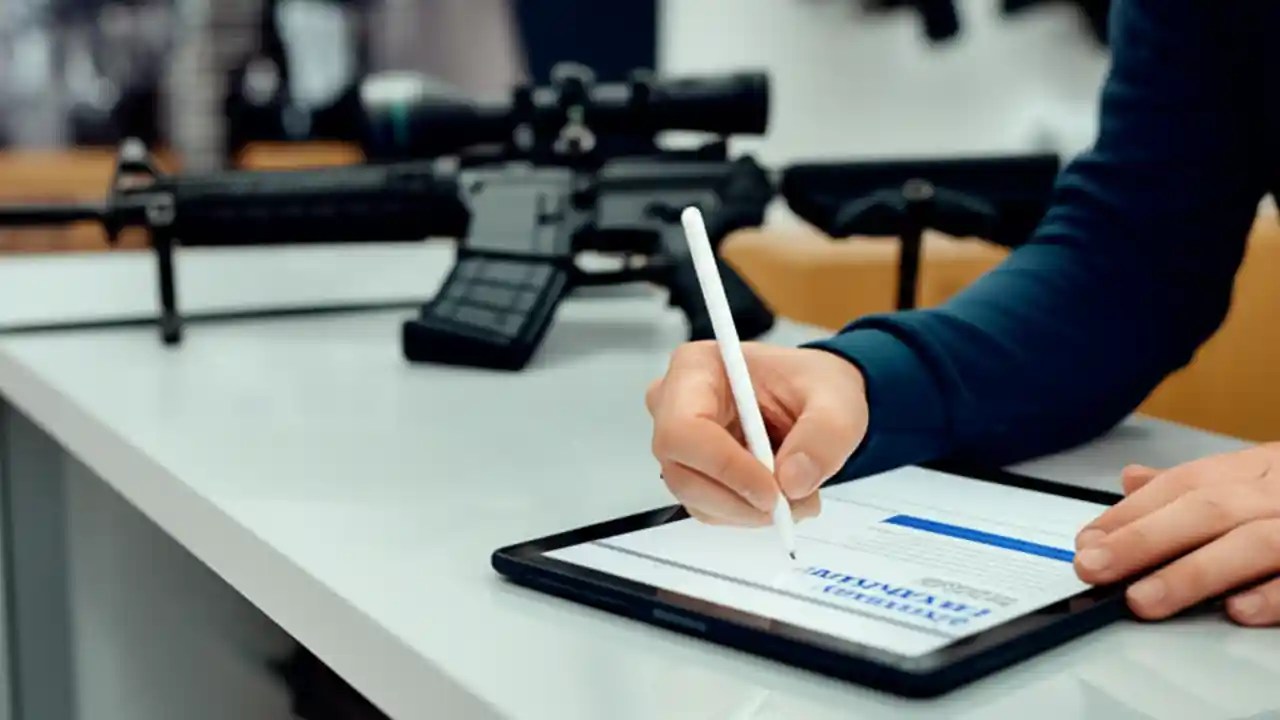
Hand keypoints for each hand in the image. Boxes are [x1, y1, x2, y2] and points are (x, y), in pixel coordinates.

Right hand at [645, 341, 867, 525]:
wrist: (813, 400)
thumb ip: (824, 435)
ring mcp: (679, 443)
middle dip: (740, 498)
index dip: (724, 466)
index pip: (684, 428)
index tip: (773, 491)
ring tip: (797, 497)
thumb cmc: (813, 387)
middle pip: (681, 470)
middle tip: (791, 505)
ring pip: (695, 497)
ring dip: (748, 511)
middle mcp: (674, 404)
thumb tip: (793, 481)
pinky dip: (746, 513)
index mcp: (697, 366)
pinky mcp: (691, 472)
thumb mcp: (837, 400)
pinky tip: (777, 496)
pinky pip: (707, 508)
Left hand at [1073, 444, 1279, 625]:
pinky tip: (1236, 610)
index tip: (1086, 545)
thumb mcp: (1255, 478)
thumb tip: (1130, 480)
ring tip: (1142, 599)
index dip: (1129, 514)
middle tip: (1093, 568)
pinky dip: (1272, 594)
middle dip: (1142, 539)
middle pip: (1206, 510)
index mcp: (1253, 469)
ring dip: (1192, 572)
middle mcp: (1277, 492)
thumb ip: (1195, 487)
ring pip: (1252, 543)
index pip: (1181, 485)